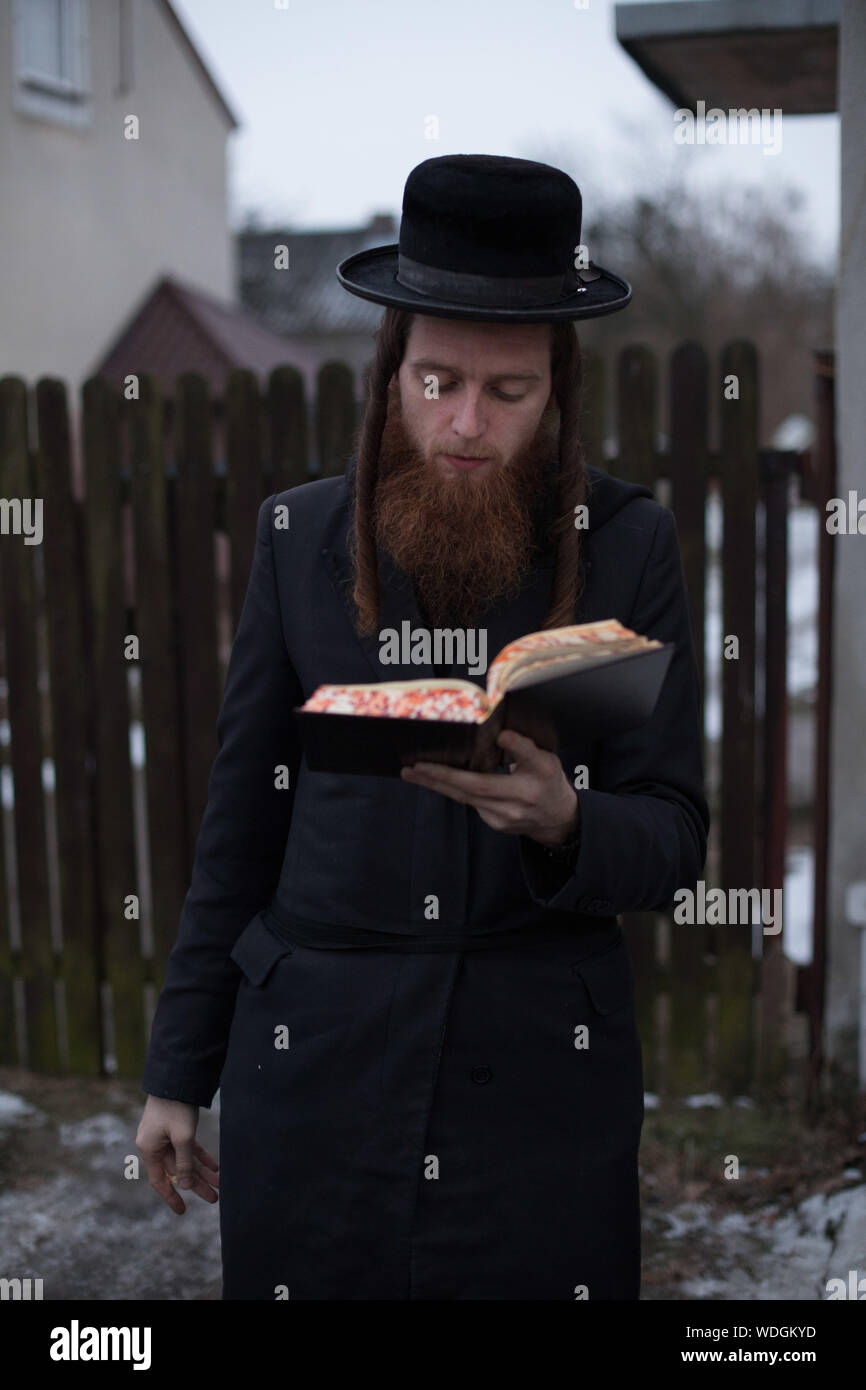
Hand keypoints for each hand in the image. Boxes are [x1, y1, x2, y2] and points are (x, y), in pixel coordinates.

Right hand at [136, 1096, 219, 1213]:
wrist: (176, 1077)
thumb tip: (185, 1185)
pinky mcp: (175, 1127)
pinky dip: (201, 1156)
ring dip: (202, 1171)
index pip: (160, 1180)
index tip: (183, 1211)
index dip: (171, 1196)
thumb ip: (184, 1163)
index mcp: (149, 1149)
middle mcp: (155, 1144)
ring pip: (185, 1159)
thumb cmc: (176, 1107)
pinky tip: (215, 1167)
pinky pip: (189, 1147)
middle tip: (214, 1198)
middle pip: (177, 1171)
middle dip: (196, 1184)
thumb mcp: (182, 1137)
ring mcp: (165, 1135)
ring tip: (220, 1184)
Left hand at [401, 728, 579, 846]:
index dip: (515, 746)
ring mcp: (505, 815)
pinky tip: (434, 779)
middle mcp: (522, 798)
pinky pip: (469, 802)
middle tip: (415, 766)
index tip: (501, 735)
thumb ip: (526, 747)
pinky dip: (450, 790)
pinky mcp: (495, 823)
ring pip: (465, 797)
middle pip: (477, 786)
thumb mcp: (547, 759)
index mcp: (540, 776)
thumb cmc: (549, 783)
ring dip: (437, 784)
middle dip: (442, 775)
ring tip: (412, 772)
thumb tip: (501, 734)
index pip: (527, 757)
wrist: (557, 821)